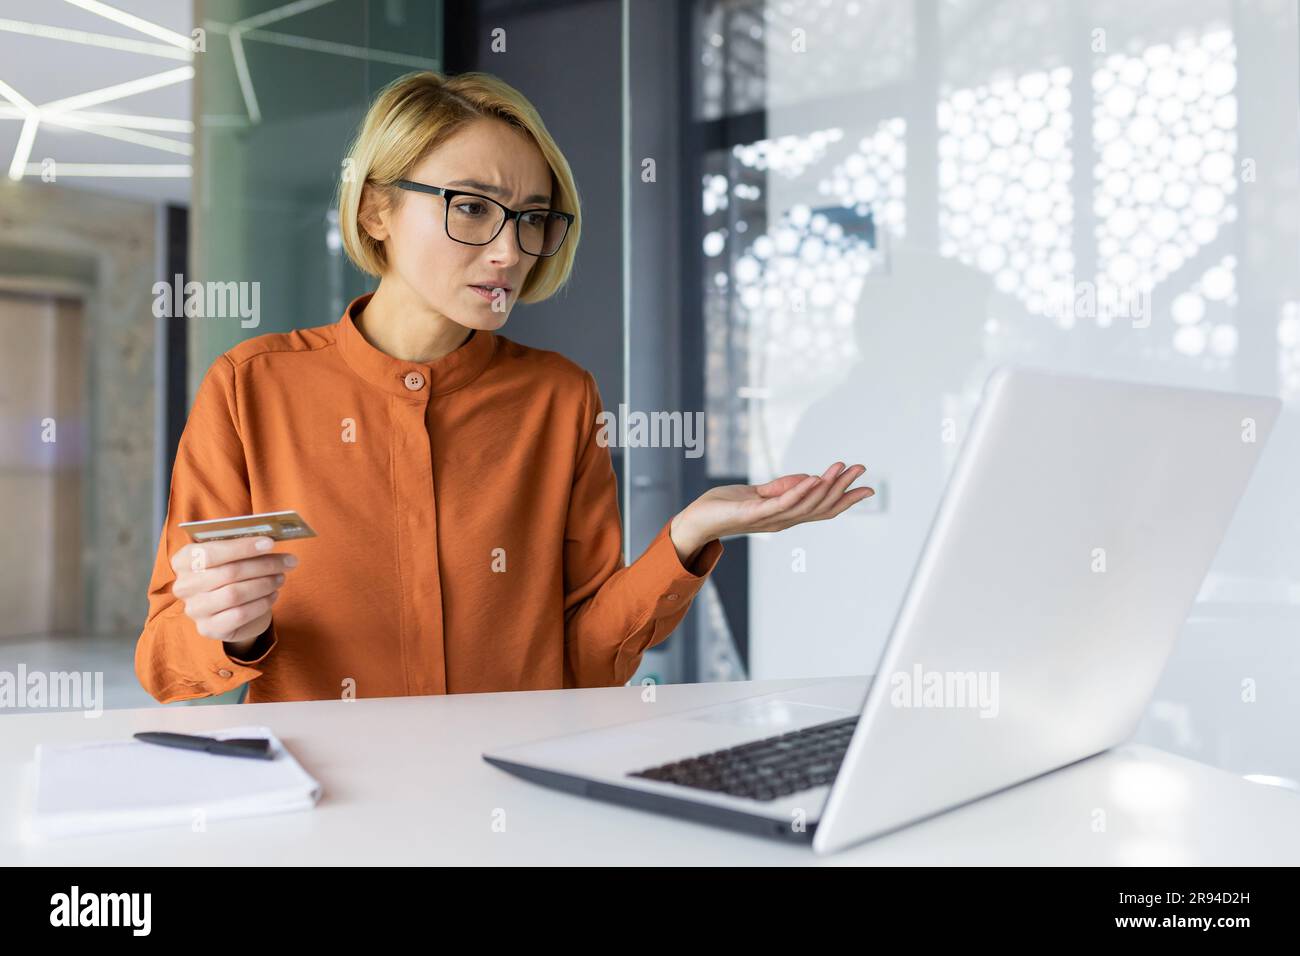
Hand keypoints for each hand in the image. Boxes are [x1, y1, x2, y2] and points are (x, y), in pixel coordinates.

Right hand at [169, 536, 297, 649]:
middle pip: (229, 572)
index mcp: (184, 560)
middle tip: (288, 562)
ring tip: (281, 578)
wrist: (228, 610)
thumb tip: (269, 541)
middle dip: (264, 565)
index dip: (242, 547)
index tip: (270, 543)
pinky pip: (240, 614)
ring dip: (265, 584)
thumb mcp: (232, 556)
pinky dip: (262, 603)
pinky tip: (272, 595)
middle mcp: (184, 585)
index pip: (211, 552)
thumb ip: (242, 546)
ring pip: (235, 594)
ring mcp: (194, 609)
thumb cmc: (231, 574)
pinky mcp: (208, 628)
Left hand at [670, 462, 873, 557]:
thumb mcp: (759, 493)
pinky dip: (799, 491)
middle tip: (861, 470)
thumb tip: (807, 478)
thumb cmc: (725, 507)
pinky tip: (812, 478)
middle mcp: (782, 521)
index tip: (867, 488)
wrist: (697, 521)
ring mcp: (769, 519)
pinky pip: (782, 503)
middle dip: (842, 488)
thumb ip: (782, 487)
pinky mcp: (754, 513)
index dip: (845, 499)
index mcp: (786, 516)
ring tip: (840, 468)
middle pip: (820, 507)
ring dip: (825, 486)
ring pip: (805, 505)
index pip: (822, 509)